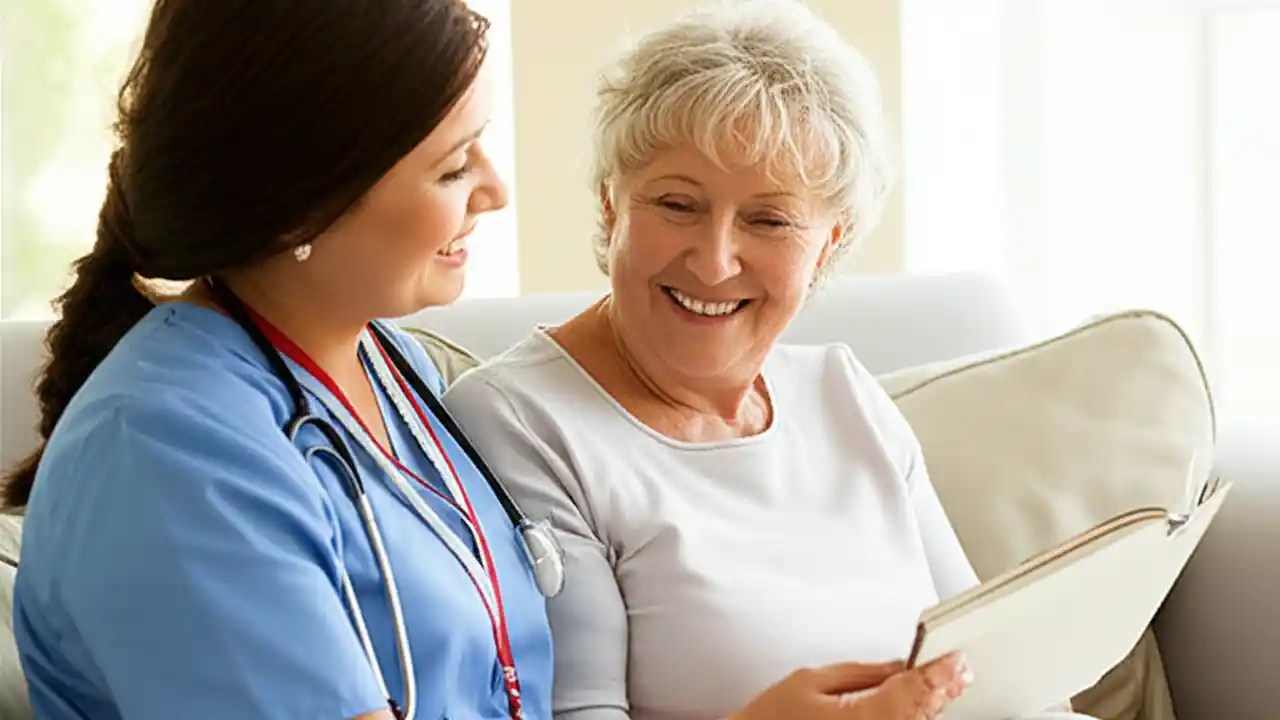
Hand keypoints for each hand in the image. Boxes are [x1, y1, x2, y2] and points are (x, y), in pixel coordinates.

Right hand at [728, 653, 970, 719]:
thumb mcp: (811, 680)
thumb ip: (861, 672)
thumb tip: (899, 665)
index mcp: (865, 717)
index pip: (917, 689)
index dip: (940, 671)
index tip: (954, 659)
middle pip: (925, 712)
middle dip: (941, 688)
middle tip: (955, 670)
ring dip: (930, 707)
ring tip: (940, 688)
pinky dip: (912, 719)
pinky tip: (916, 710)